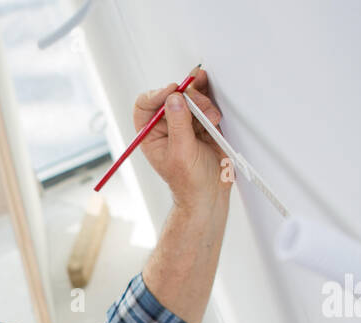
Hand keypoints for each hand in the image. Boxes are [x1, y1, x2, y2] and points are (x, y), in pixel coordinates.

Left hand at [133, 69, 229, 212]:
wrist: (210, 193)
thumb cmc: (189, 182)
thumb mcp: (181, 153)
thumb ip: (178, 125)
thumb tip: (174, 98)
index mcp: (151, 135)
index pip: (145, 105)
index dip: (157, 94)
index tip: (173, 91)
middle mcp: (167, 126)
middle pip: (172, 96)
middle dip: (189, 98)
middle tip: (200, 106)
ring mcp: (186, 123)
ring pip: (191, 98)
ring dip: (203, 103)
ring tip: (212, 120)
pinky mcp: (203, 123)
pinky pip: (206, 104)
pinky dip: (212, 104)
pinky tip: (214, 113)